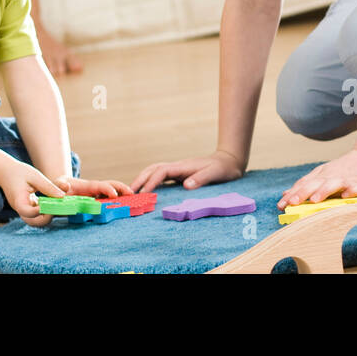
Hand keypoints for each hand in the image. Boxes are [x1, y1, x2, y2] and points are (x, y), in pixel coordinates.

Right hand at [0, 160, 68, 228]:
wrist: (5, 172)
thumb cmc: (19, 172)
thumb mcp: (35, 176)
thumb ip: (48, 187)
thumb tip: (63, 197)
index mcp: (18, 200)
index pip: (26, 211)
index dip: (38, 211)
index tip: (49, 205)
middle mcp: (20, 209)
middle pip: (33, 222)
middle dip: (47, 217)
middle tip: (58, 207)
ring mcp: (23, 210)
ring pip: (36, 221)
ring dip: (47, 216)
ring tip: (57, 205)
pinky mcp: (27, 209)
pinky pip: (37, 215)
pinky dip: (45, 211)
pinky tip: (53, 203)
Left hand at [52, 175, 133, 199]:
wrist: (56, 189)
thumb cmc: (56, 187)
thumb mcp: (55, 185)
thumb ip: (59, 185)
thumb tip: (66, 186)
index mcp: (85, 185)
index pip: (99, 185)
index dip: (107, 189)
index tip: (114, 195)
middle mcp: (93, 188)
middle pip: (110, 185)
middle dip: (121, 188)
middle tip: (132, 194)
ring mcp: (95, 194)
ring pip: (111, 192)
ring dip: (122, 194)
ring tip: (133, 200)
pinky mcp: (95, 200)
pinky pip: (108, 200)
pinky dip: (117, 202)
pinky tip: (125, 207)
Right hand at [130, 149, 244, 193]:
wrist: (228, 161)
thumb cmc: (222, 168)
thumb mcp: (215, 173)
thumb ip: (201, 178)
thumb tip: (185, 185)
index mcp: (183, 166)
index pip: (162, 172)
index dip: (151, 182)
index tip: (144, 193)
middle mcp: (177, 166)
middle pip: (152, 169)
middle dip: (140, 179)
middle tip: (128, 192)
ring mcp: (177, 170)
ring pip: (154, 171)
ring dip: (142, 179)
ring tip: (132, 191)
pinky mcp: (179, 174)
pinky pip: (160, 177)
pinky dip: (150, 182)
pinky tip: (147, 191)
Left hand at [277, 149, 356, 208]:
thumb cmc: (346, 172)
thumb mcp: (324, 177)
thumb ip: (307, 186)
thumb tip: (286, 195)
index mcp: (322, 175)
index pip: (304, 184)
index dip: (292, 194)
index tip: (281, 205)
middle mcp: (333, 175)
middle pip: (316, 183)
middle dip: (303, 192)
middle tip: (292, 203)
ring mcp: (348, 178)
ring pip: (334, 183)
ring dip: (324, 191)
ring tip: (314, 200)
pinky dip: (352, 190)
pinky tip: (346, 196)